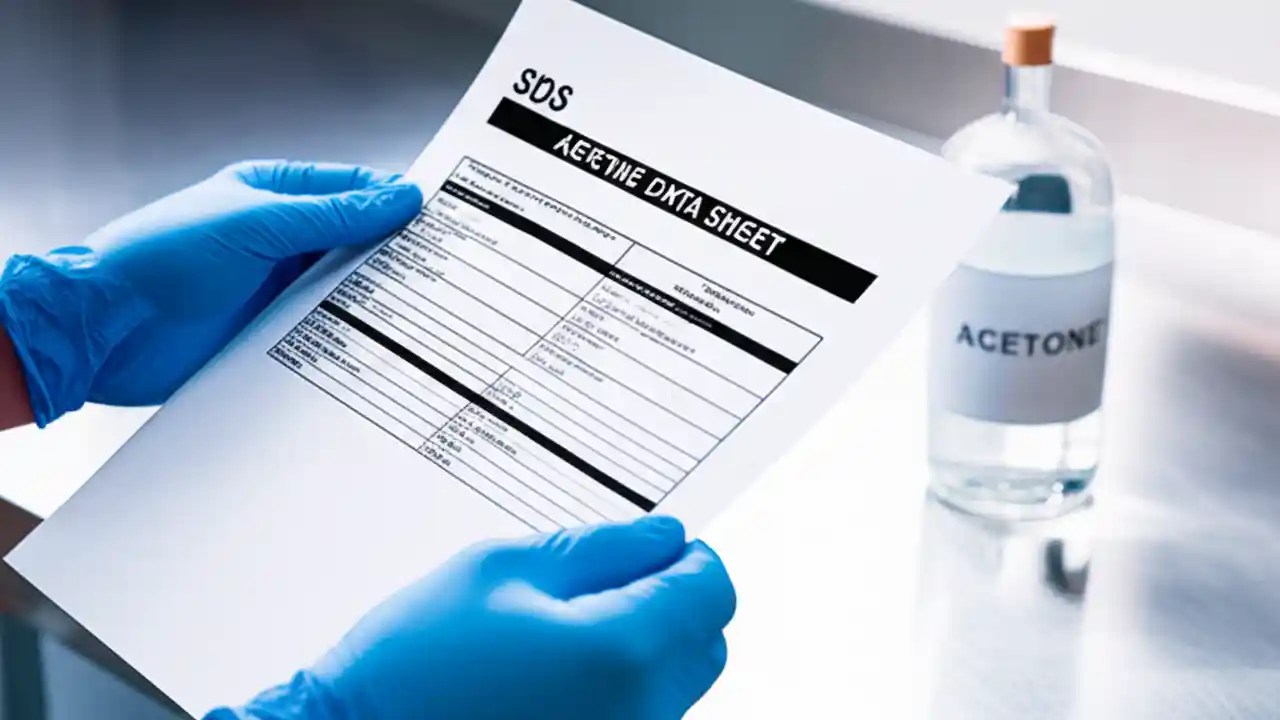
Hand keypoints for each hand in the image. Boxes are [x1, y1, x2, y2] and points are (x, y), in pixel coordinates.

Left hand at [0, 160, 421, 425]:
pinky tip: (380, 342)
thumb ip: (332, 215)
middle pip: (353, 241)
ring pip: (343, 289)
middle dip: (392, 252)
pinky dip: (351, 336)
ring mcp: (276, 288)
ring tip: (421, 306)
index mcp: (273, 194)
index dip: (393, 199)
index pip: (350, 188)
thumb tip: (398, 199)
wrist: (107, 329)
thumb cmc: (160, 258)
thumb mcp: (257, 223)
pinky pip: (324, 331)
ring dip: (374, 297)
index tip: (438, 215)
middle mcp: (279, 240)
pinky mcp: (272, 334)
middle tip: (440, 265)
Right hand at [211, 517, 735, 719]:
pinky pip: (638, 718)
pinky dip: (617, 689)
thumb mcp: (501, 569)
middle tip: (599, 586)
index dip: (687, 557)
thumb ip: (599, 547)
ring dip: (644, 647)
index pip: (712, 590)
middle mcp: (639, 714)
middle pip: (706, 642)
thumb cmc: (412, 667)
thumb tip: (664, 536)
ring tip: (557, 637)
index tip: (656, 548)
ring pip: (675, 685)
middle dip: (671, 602)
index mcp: (622, 652)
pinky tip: (554, 679)